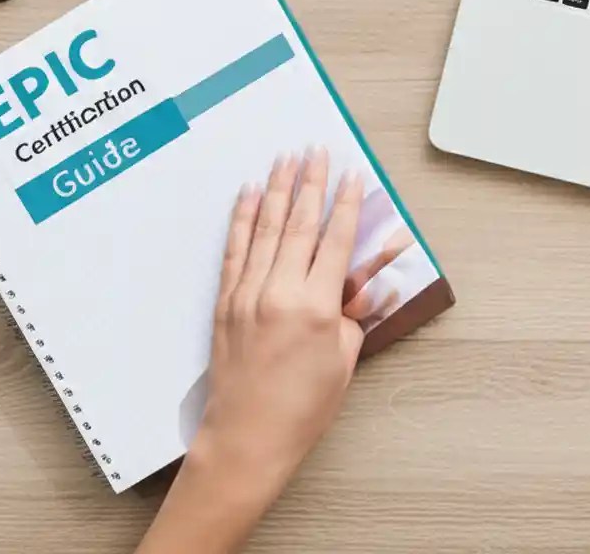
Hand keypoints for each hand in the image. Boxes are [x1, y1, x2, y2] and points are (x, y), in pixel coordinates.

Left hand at [137, 148, 366, 553]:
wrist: (247, 437)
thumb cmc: (303, 407)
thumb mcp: (344, 360)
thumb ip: (353, 315)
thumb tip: (362, 285)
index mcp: (318, 307)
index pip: (337, 240)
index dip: (348, 203)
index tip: (354, 175)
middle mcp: (281, 292)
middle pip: (301, 224)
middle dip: (311, 182)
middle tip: (318, 151)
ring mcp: (248, 295)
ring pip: (267, 228)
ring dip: (279, 189)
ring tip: (286, 158)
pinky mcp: (226, 303)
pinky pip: (236, 250)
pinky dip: (243, 218)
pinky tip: (250, 194)